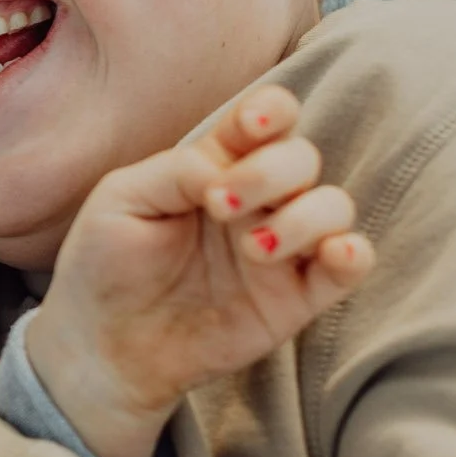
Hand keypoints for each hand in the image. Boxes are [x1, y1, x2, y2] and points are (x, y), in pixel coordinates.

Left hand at [30, 84, 373, 456]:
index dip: (271, 111)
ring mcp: (282, 248)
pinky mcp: (296, 298)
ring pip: (333, 205)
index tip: (249, 127)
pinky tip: (332, 253)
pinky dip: (354, 252)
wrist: (102, 345)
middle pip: (301, 157)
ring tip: (252, 249)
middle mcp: (257, 201)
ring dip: (303, 217)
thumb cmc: (105, 263)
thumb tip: (228, 171)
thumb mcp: (122, 201)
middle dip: (269, 172)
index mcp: (215, 166)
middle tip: (219, 205)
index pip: (267, 120)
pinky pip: (351, 265)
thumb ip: (176, 171)